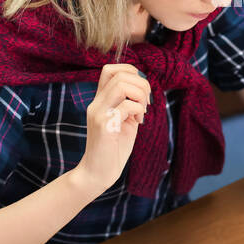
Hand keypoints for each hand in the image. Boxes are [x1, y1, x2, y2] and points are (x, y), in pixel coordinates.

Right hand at [77, 63, 150, 193]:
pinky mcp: (103, 126)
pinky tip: (138, 123)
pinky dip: (138, 111)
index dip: (131, 72)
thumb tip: (144, 90)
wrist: (97, 174)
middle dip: (141, 84)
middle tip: (146, 103)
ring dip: (140, 95)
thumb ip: (130, 105)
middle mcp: (96, 103)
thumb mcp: (125, 121)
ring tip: (142, 111)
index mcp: (100, 100)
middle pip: (119, 74)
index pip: (110, 69)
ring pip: (121, 85)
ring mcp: (98, 113)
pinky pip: (126, 106)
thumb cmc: (113, 149)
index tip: (141, 91)